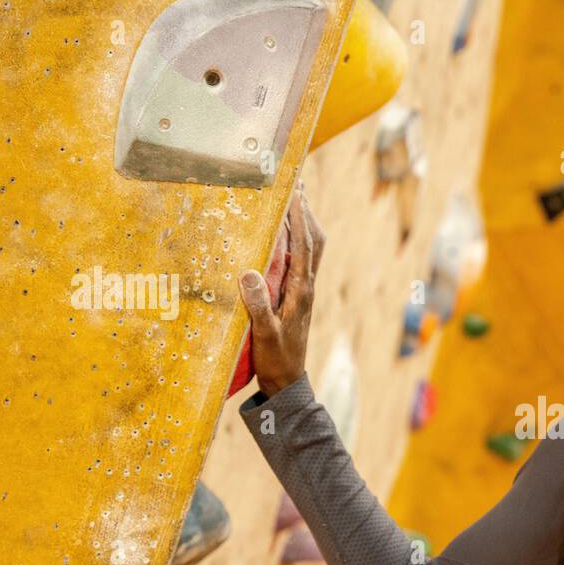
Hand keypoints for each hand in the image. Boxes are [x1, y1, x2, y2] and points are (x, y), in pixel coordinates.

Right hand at [239, 183, 326, 397]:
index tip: (295, 191)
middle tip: (298, 183)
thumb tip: (248, 271)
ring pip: (311, 249)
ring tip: (294, 197)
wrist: (287, 381)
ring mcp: (303, 291)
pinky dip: (296, 239)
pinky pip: (300, 260)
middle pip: (315, 241)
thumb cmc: (276, 359)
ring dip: (304, 223)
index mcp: (301, 291)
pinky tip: (284, 233)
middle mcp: (307, 287)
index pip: (305, 246)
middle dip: (307, 211)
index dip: (300, 217)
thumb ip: (257, 305)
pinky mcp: (297, 296)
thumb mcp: (264, 334)